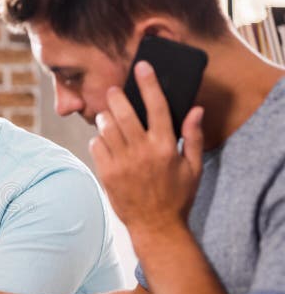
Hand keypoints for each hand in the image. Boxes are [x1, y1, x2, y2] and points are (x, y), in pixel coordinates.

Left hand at [90, 60, 203, 237]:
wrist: (155, 227)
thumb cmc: (177, 196)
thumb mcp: (194, 168)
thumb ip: (194, 137)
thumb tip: (196, 109)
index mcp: (166, 147)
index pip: (156, 106)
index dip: (149, 83)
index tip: (142, 66)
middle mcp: (142, 152)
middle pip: (124, 113)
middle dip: (116, 96)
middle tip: (113, 90)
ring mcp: (122, 163)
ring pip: (106, 127)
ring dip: (106, 117)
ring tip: (108, 116)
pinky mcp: (106, 173)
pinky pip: (96, 145)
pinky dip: (98, 139)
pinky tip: (105, 141)